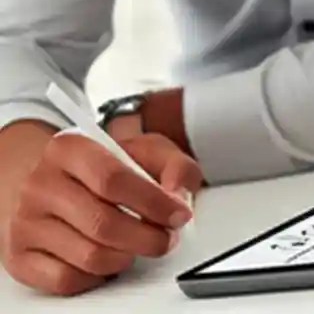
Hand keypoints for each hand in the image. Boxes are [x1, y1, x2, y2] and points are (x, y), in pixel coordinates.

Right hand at [2, 133, 201, 296]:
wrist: (54, 183)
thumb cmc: (105, 168)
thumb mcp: (146, 152)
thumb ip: (175, 166)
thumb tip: (178, 197)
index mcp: (69, 148)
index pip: (113, 179)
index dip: (154, 202)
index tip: (178, 215)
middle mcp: (41, 184)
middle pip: (104, 224)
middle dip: (148, 238)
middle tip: (165, 238)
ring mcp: (26, 222)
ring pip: (90, 257)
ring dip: (126, 257)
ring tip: (134, 244)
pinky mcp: (20, 256)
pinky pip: (68, 279)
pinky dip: (98, 275)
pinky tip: (107, 256)